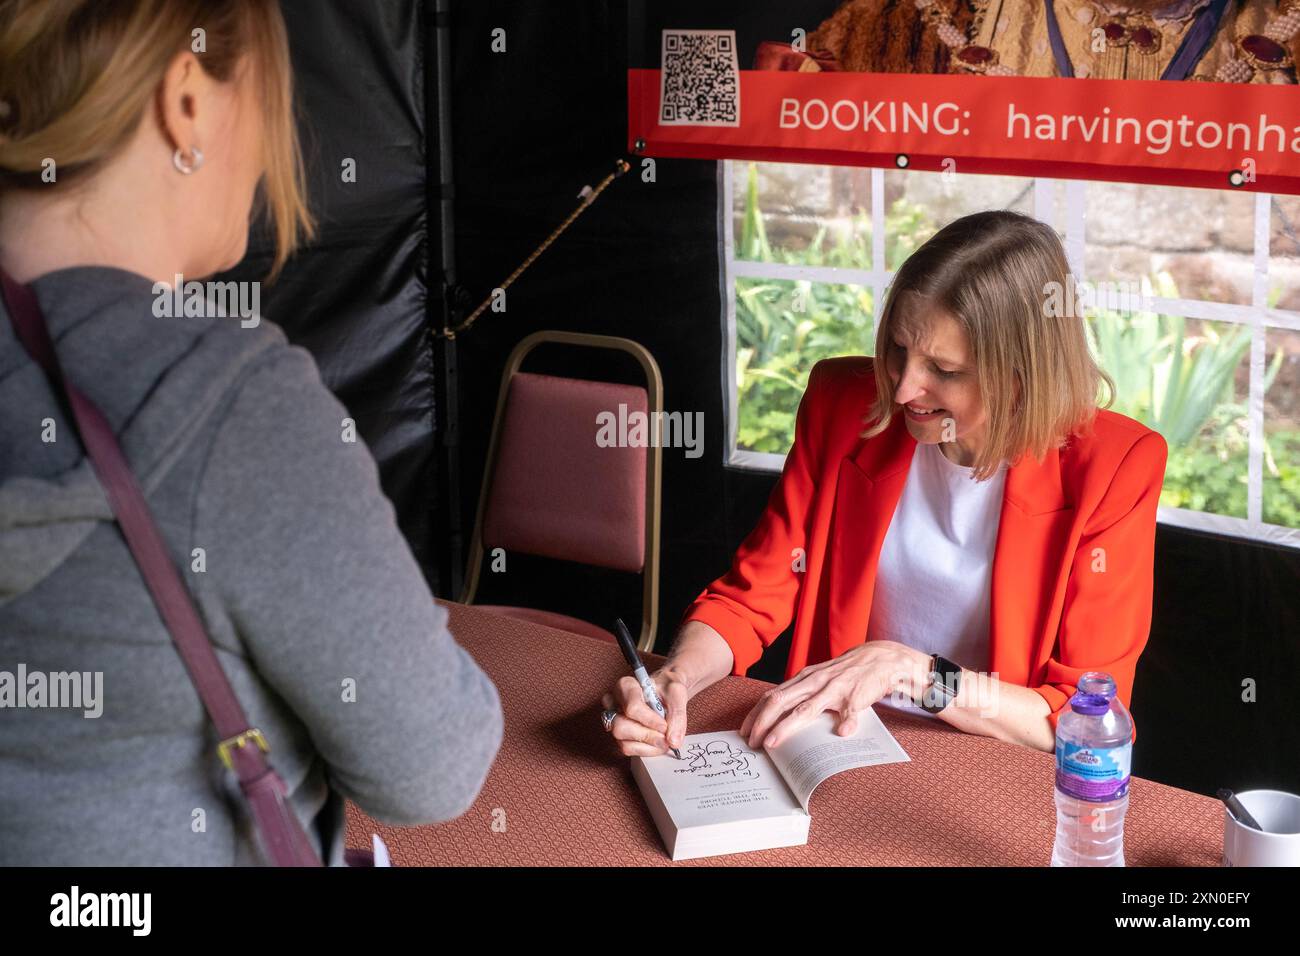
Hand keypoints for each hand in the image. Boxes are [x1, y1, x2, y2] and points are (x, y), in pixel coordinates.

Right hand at [601, 666, 689, 756]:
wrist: (667, 692)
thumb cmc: (668, 688)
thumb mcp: (677, 693)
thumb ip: (677, 714)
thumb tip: (674, 741)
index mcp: (625, 686)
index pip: (631, 707)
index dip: (649, 720)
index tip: (664, 726)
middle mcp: (614, 703)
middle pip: (621, 727)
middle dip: (647, 736)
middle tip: (666, 737)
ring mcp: (614, 720)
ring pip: (623, 742)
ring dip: (648, 746)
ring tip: (664, 740)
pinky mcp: (621, 735)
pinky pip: (628, 749)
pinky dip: (646, 750)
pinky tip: (658, 744)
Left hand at [740, 640, 929, 749]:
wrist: (879, 658)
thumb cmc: (844, 673)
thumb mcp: (818, 680)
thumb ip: (801, 696)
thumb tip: (779, 717)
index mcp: (804, 679)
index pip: (772, 696)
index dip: (756, 714)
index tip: (745, 731)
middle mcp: (815, 682)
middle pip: (781, 701)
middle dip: (763, 722)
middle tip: (752, 743)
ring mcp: (835, 689)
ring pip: (807, 708)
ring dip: (787, 726)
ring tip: (774, 741)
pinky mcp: (857, 696)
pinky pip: (851, 710)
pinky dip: (847, 721)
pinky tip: (843, 734)